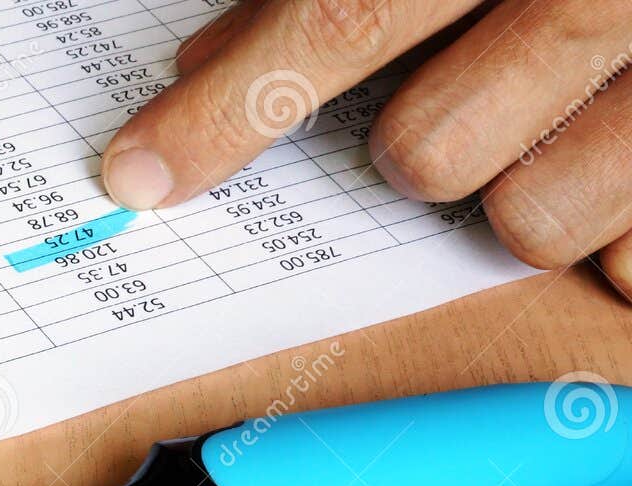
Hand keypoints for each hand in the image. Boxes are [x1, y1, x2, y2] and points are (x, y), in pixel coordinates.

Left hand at [100, 1, 631, 297]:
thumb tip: (209, 58)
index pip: (337, 17)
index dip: (223, 114)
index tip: (141, 173)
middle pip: (430, 156)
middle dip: (422, 143)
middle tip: (466, 89)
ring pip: (529, 221)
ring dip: (524, 188)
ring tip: (567, 114)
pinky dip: (621, 227)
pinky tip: (629, 147)